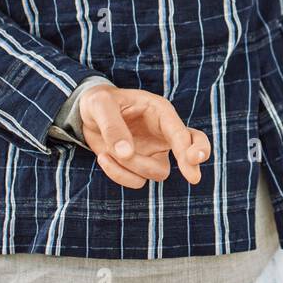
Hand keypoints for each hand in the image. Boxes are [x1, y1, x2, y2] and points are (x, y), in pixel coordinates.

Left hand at [77, 85, 210, 189]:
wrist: (88, 114)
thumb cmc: (99, 102)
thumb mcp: (100, 105)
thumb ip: (113, 127)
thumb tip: (126, 153)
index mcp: (161, 112)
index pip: (181, 132)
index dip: (189, 147)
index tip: (192, 160)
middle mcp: (163, 133)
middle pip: (191, 150)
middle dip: (193, 161)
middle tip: (193, 178)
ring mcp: (154, 151)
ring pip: (157, 172)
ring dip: (131, 167)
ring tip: (106, 152)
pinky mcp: (141, 165)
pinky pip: (137, 180)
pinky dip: (118, 174)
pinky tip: (104, 157)